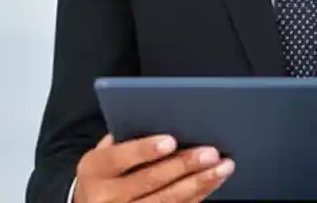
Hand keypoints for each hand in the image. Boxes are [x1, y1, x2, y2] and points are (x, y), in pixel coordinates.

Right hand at [74, 133, 234, 202]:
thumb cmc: (102, 174)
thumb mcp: (101, 155)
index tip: (171, 140)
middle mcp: (107, 196)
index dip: (146, 149)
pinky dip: (198, 195)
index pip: (120, 157)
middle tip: (210, 153)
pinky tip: (211, 182)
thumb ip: (122, 141)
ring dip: (199, 182)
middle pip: (150, 180)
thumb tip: (159, 122)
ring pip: (168, 199)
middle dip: (184, 165)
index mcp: (94, 170)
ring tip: (222, 167)